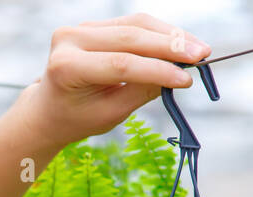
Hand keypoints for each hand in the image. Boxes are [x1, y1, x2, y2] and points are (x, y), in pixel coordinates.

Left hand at [12, 12, 211, 150]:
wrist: (49, 108)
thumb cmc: (77, 117)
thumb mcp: (109, 113)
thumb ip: (141, 91)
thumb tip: (180, 73)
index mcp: (65, 67)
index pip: (120, 64)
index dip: (157, 70)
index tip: (188, 79)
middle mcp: (69, 40)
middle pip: (129, 38)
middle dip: (170, 46)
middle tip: (203, 56)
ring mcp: (80, 28)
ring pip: (136, 25)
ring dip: (171, 35)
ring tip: (200, 50)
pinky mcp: (94, 24)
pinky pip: (133, 23)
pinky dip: (160, 32)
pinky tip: (183, 43)